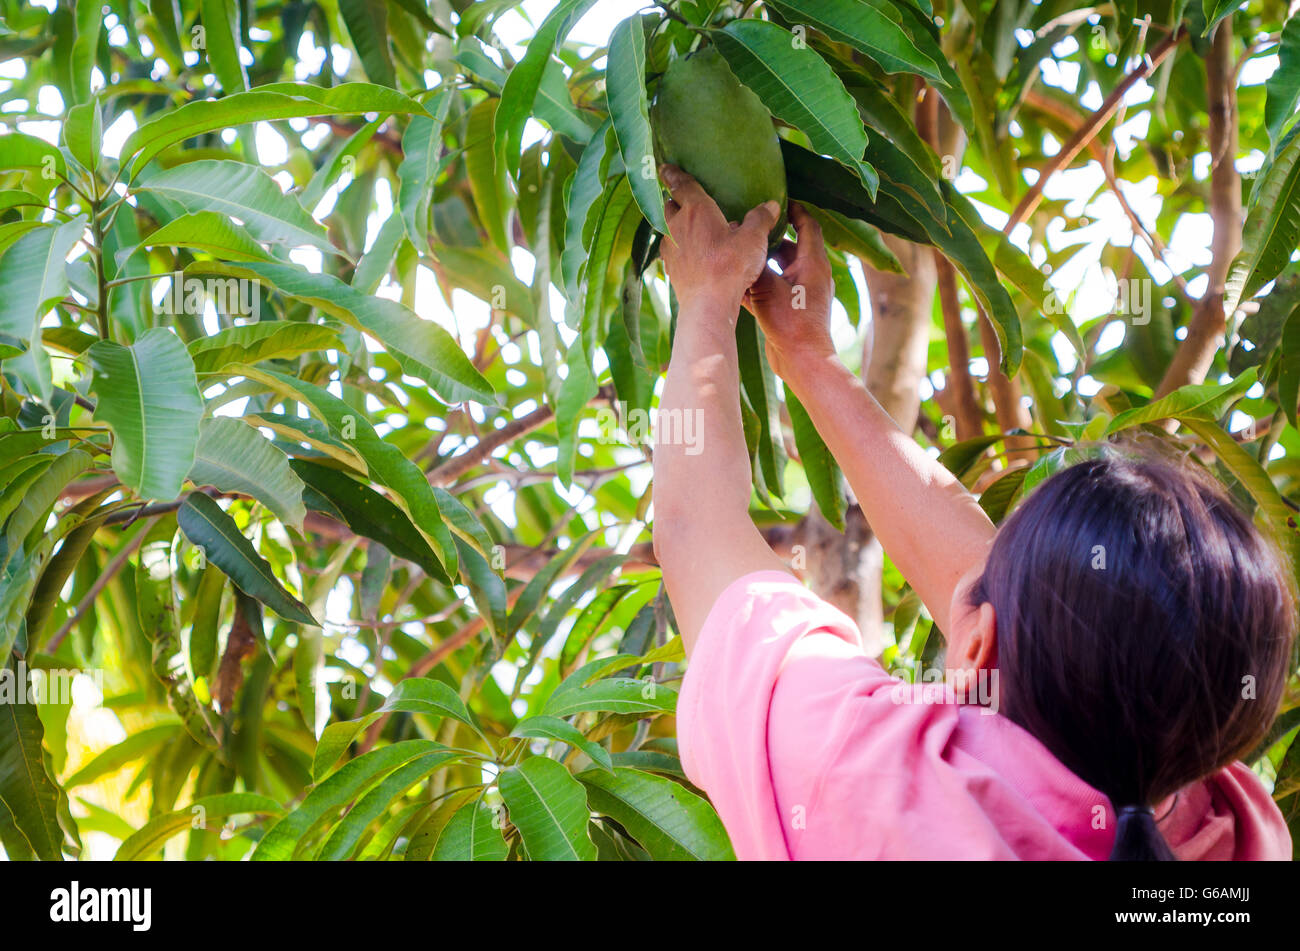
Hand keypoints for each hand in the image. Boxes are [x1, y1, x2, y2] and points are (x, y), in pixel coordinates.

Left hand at [660, 164, 780, 314]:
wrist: (708, 304)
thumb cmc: (730, 267)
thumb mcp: (754, 239)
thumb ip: (760, 219)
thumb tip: (771, 205)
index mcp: (696, 210)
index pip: (681, 185)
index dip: (673, 174)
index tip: (665, 167)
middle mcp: (677, 226)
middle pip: (669, 206)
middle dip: (674, 200)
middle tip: (680, 198)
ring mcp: (670, 248)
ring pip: (667, 229)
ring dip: (674, 225)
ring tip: (687, 227)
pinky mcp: (670, 269)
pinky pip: (670, 251)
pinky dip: (677, 247)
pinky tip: (688, 253)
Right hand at [743, 203, 835, 380]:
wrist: (802, 360)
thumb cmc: (791, 322)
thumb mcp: (767, 287)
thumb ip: (754, 264)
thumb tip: (740, 245)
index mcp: (812, 263)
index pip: (807, 225)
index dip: (794, 210)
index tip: (779, 199)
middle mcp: (810, 275)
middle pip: (789, 247)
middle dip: (768, 238)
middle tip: (747, 226)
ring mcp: (800, 293)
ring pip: (778, 269)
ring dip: (760, 262)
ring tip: (737, 252)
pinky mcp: (790, 310)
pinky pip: (772, 289)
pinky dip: (757, 285)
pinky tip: (736, 283)